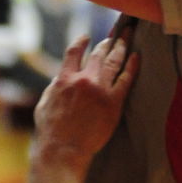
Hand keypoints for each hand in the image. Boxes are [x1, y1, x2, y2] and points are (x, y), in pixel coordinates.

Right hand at [32, 28, 138, 171]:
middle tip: (117, 33)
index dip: (82, 41)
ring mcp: (99, 90)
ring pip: (113, 61)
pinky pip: (125, 79)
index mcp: (64, 78)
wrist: (63, 150)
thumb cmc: (50, 131)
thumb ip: (55, 87)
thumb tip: (61, 79)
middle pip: (99, 53)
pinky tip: (136, 56)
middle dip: (108, 40)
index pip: (74, 52)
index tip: (87, 37)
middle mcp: (83, 79)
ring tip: (127, 37)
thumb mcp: (45, 102)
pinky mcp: (113, 102)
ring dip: (121, 47)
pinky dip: (132, 66)